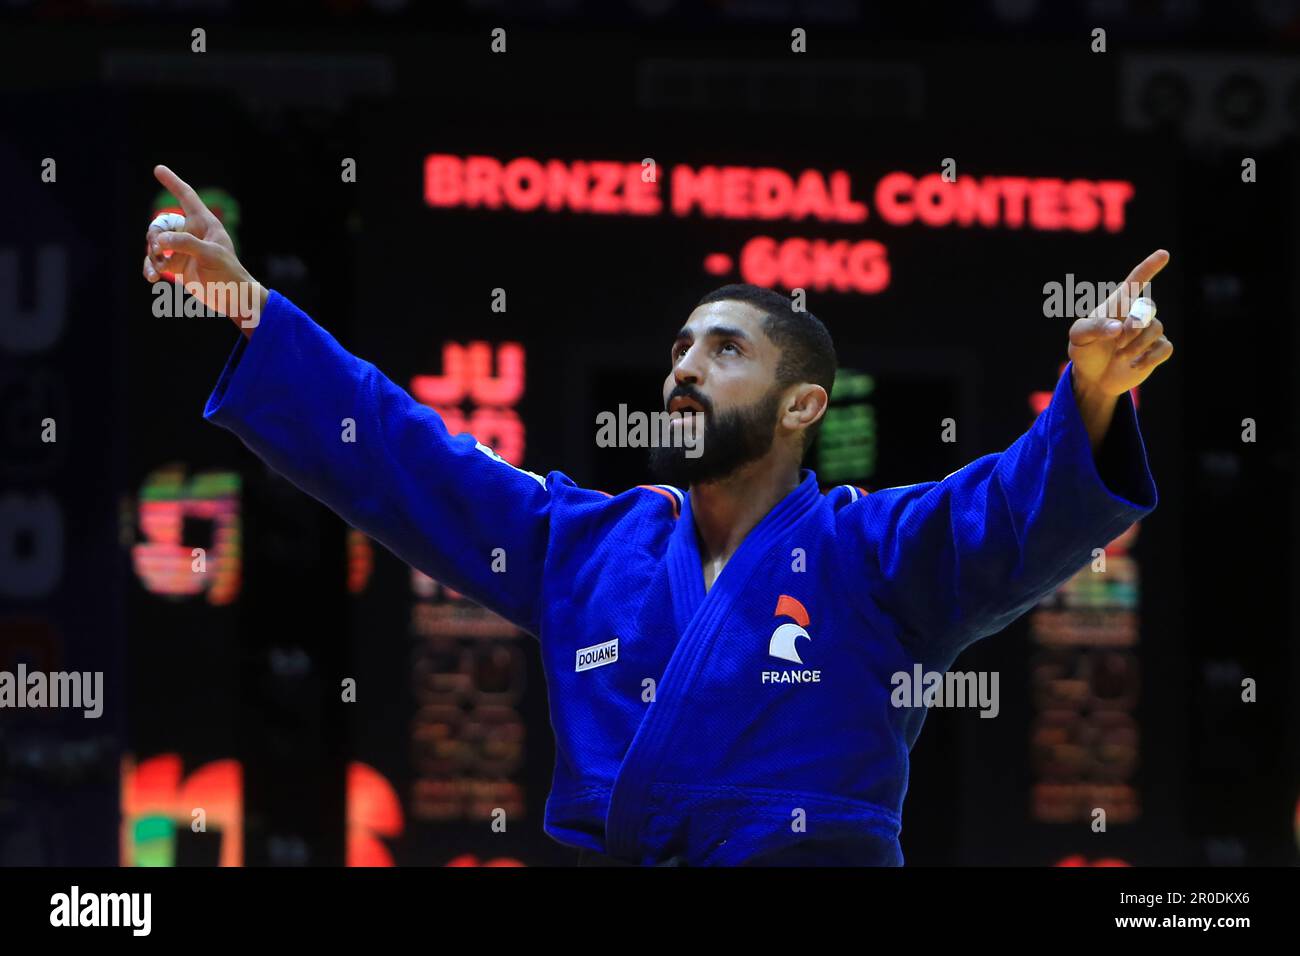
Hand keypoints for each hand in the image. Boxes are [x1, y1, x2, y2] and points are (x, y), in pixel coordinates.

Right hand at [142, 165, 265, 330]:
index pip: (186, 197)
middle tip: (159, 250)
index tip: (159, 169)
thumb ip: (185, 244)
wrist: (232, 299)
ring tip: (157, 269)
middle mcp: (190, 233)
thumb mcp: (210, 255)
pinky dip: (151, 267)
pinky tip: (152, 277)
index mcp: (204, 223)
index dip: (173, 183)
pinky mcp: (175, 265)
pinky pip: (155, 261)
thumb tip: (160, 240)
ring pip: (155, 243)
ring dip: (151, 254)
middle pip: (162, 223)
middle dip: (155, 235)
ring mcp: (181, 249)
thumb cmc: (228, 273)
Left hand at [1067, 249, 1173, 398]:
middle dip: (1135, 323)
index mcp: (1117, 305)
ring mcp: (1147, 332)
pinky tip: (1134, 364)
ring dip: (1137, 345)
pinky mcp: (1156, 350)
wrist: (1094, 378)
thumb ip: (1094, 328)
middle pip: (1147, 308)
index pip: (1135, 281)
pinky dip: (1149, 358)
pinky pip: (1165, 348)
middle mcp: (1135, 314)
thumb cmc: (1085, 351)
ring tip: (1120, 356)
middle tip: (1119, 341)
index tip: (1163, 254)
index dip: (1149, 267)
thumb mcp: (1079, 338)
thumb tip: (1118, 328)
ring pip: (1156, 329)